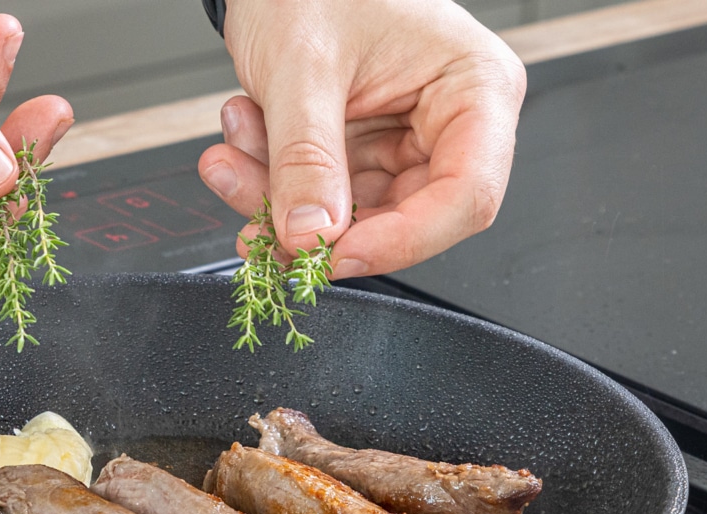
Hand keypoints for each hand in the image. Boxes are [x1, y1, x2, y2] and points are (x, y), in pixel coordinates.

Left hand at [197, 0, 525, 278]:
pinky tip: (240, 147)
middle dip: (318, 221)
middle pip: (404, 217)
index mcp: (474, 86)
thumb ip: (305, 156)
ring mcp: (403, 140)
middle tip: (258, 218)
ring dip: (279, 201)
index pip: (465, 196)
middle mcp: (448, 121)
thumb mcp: (303, 66)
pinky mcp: (361, 151)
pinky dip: (272, 186)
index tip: (333, 256)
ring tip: (233, 154)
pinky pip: (321, 197)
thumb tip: (311, 234)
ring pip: (350, 215)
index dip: (401, 241)